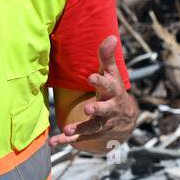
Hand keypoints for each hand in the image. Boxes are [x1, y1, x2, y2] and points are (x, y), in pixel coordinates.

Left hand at [49, 35, 137, 149]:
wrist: (126, 119)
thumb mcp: (112, 74)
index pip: (108, 85)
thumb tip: (111, 36)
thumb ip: (107, 57)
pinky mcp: (94, 133)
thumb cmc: (114, 90)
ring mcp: (102, 122)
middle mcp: (109, 108)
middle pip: (105, 109)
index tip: (91, 77)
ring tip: (68, 130)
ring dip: (80, 129)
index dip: (100, 81)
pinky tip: (53, 142)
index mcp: (113, 91)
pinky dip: (66, 141)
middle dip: (97, 109)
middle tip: (88, 109)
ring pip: (92, 127)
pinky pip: (80, 138)